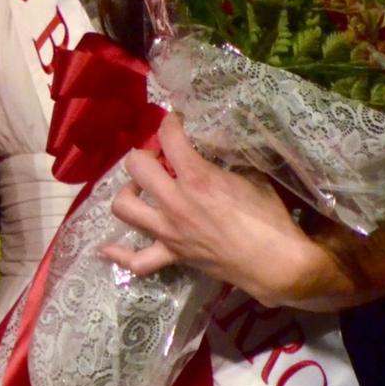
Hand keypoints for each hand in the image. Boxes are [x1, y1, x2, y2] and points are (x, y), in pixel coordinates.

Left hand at [103, 115, 384, 310]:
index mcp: (197, 178)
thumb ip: (226, 161)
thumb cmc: (270, 218)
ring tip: (142, 190)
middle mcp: (175, 202)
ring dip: (128, 193)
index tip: (175, 120)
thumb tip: (214, 145)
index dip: (170, 122)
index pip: (169, 137)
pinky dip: (119, 253)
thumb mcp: (252, 177)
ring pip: (125, 207)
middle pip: (136, 167)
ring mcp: (169, 232)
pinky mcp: (173, 256)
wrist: (278, 265)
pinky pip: (137, 261)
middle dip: (145, 155)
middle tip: (160, 158)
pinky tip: (106, 247)